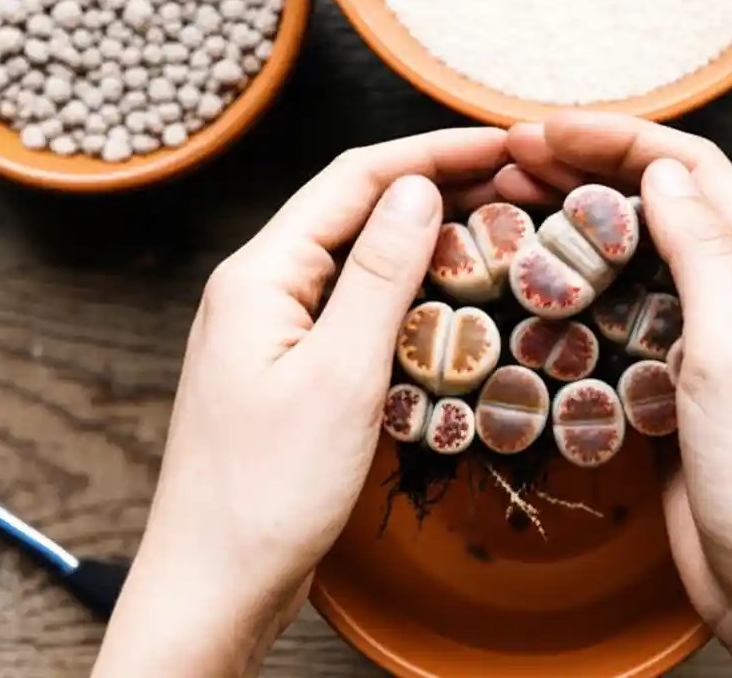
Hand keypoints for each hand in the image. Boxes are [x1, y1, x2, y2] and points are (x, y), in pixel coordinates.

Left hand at [93, 129, 513, 677]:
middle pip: (354, 210)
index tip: (503, 144)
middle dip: (434, 186)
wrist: (214, 587)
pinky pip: (353, 310)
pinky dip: (406, 294)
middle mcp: (259, 290)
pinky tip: (448, 302)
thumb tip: (416, 188)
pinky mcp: (288, 372)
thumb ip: (380, 276)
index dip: (432, 150)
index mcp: (260, 275)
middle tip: (516, 183)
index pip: (353, 178)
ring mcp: (271, 332)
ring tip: (497, 229)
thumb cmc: (268, 492)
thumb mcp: (340, 375)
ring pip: (356, 261)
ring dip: (423, 239)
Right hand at [498, 113, 731, 676]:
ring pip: (632, 261)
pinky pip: (618, 322)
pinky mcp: (669, 387)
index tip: (545, 132)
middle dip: (585, 172)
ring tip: (508, 207)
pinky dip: (575, 293)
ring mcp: (702, 344)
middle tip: (508, 160)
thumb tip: (666, 172)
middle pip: (657, 207)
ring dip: (573, 227)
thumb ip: (706, 257)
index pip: (694, 174)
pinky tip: (533, 287)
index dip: (619, 139)